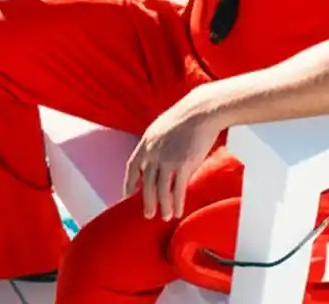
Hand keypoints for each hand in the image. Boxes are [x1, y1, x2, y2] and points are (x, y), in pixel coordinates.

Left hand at [123, 97, 221, 220]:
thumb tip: (157, 161)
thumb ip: (156, 146)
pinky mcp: (183, 164)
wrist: (201, 111)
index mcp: (146, 143)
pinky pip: (178, 190)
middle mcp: (152, 153)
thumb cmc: (185, 118)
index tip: (127, 196)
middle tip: (148, 214)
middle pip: (146, 184)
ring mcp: (167, 160)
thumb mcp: (162, 129)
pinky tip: (178, 211)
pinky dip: (177, 203)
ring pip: (161, 190)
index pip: (131, 168)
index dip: (128, 184)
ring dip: (163, 206)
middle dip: (146, 201)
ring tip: (165, 216)